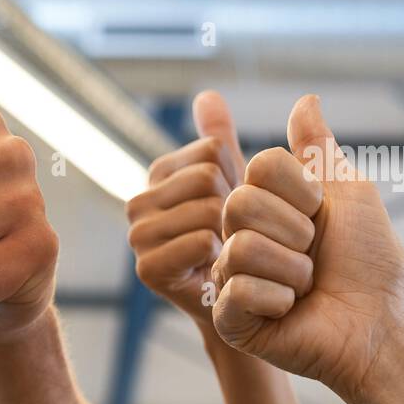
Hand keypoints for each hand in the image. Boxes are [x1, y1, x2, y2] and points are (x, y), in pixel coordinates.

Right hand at [126, 91, 242, 328]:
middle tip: (236, 236)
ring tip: (231, 255)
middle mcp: (140, 203)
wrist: (264, 309)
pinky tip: (221, 275)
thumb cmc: (259, 242)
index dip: (240, 177)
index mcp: (160, 175)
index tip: (238, 208)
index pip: (211, 149)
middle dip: (238, 206)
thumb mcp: (240, 180)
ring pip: (206, 208)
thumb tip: (206, 95)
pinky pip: (200, 241)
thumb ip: (219, 138)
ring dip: (235, 234)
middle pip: (205, 176)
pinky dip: (224, 258)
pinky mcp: (147, 269)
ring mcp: (139, 237)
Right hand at [210, 94, 403, 403]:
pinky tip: (290, 312)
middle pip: (241, 203)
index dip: (301, 190)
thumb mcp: (348, 192)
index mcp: (263, 207)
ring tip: (306, 288)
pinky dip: (278, 299)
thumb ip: (318, 147)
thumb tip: (305, 98)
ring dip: (293, 269)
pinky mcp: (229, 319)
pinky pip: (238, 289)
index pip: (258, 167)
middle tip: (314, 256)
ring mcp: (230, 280)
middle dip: (296, 229)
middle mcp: (239, 239)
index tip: (321, 217)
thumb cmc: (371, 261)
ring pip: (241, 246)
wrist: (382, 322)